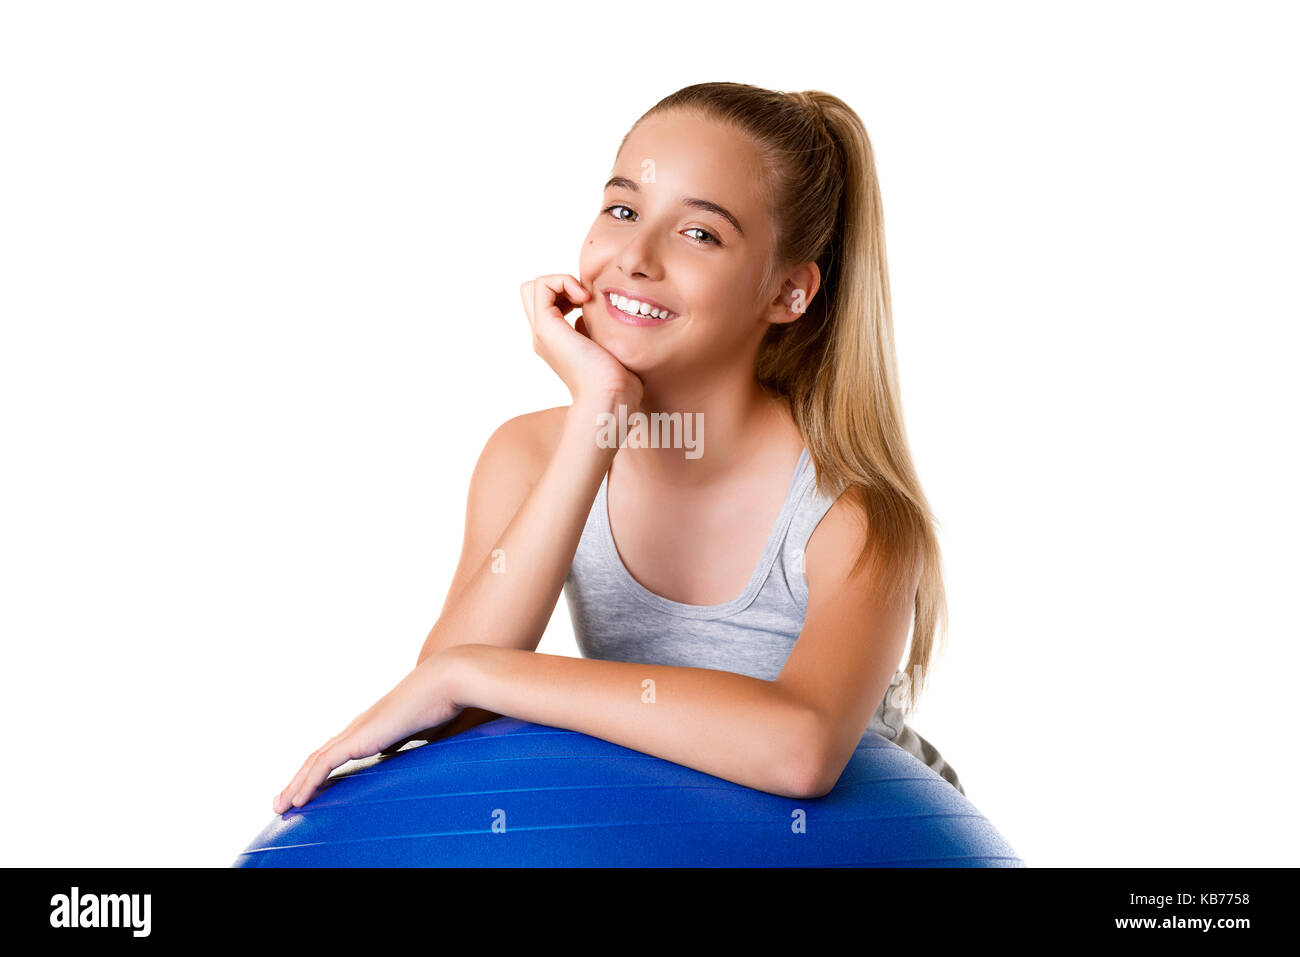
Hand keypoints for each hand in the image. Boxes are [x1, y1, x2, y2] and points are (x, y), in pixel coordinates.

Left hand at [272, 652, 465, 813]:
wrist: (446, 682)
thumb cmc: (444, 704)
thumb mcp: (423, 733)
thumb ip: (409, 744)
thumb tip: (402, 759)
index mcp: (374, 727)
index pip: (338, 753)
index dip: (321, 771)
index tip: (311, 788)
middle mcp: (360, 727)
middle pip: (320, 757)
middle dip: (300, 780)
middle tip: (283, 802)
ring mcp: (357, 731)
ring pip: (315, 762)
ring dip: (296, 785)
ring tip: (281, 807)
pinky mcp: (359, 738)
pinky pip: (324, 764)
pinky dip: (308, 782)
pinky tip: (298, 799)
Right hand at [520, 274, 642, 412]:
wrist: (610, 397)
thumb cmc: (617, 380)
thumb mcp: (605, 347)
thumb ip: (594, 330)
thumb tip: (589, 316)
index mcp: (556, 342)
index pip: (547, 304)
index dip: (566, 292)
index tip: (590, 303)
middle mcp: (544, 337)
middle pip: (533, 294)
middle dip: (559, 284)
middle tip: (583, 298)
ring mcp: (542, 332)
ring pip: (533, 287)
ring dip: (561, 280)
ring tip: (584, 298)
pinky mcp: (547, 327)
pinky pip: (542, 284)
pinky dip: (563, 280)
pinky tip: (585, 298)